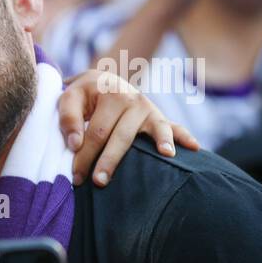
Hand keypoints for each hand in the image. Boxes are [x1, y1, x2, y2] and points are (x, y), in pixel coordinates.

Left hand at [57, 69, 199, 186]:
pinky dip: (183, 136)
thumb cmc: (83, 95)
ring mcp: (149, 108)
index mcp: (110, 93)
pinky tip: (194, 147)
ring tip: (166, 155)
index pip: (96, 131)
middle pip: (121, 136)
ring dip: (159, 143)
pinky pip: (174, 126)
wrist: (103, 80)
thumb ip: (67, 118)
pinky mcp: (158, 116)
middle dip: (109, 160)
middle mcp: (133, 99)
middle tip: (99, 182)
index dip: (84, 155)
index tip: (75, 175)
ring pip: (152, 130)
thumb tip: (75, 144)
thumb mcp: (69, 98)